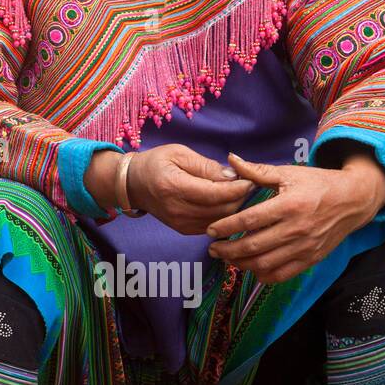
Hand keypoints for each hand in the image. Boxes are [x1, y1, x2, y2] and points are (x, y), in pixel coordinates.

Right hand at [125, 144, 255, 234]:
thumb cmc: (155, 163)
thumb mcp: (179, 154)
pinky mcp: (184, 230)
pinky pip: (213, 226)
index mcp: (174, 187)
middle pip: (221, 210)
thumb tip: (233, 176)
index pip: (214, 194)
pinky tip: (227, 203)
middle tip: (249, 185)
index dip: (237, 189)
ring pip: (220, 221)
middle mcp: (177, 209)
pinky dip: (224, 216)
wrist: (133, 185)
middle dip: (240, 198)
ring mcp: (180, 223)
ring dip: (235, 208)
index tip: (252, 180)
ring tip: (240, 193)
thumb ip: (206, 166)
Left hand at [204, 152, 384, 284]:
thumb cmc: (319, 183)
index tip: (210, 230)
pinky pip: (283, 274)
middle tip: (212, 248)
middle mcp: (297, 229)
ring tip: (227, 257)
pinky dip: (263, 275)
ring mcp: (305, 247)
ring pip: (266, 264)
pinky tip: (250, 267)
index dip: (226, 227)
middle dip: (228, 249)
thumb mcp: (289, 173)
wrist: (355, 200)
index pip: (250, 220)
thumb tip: (231, 159)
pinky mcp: (312, 259)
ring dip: (241, 264)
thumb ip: (257, 171)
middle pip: (254, 246)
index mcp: (289, 205)